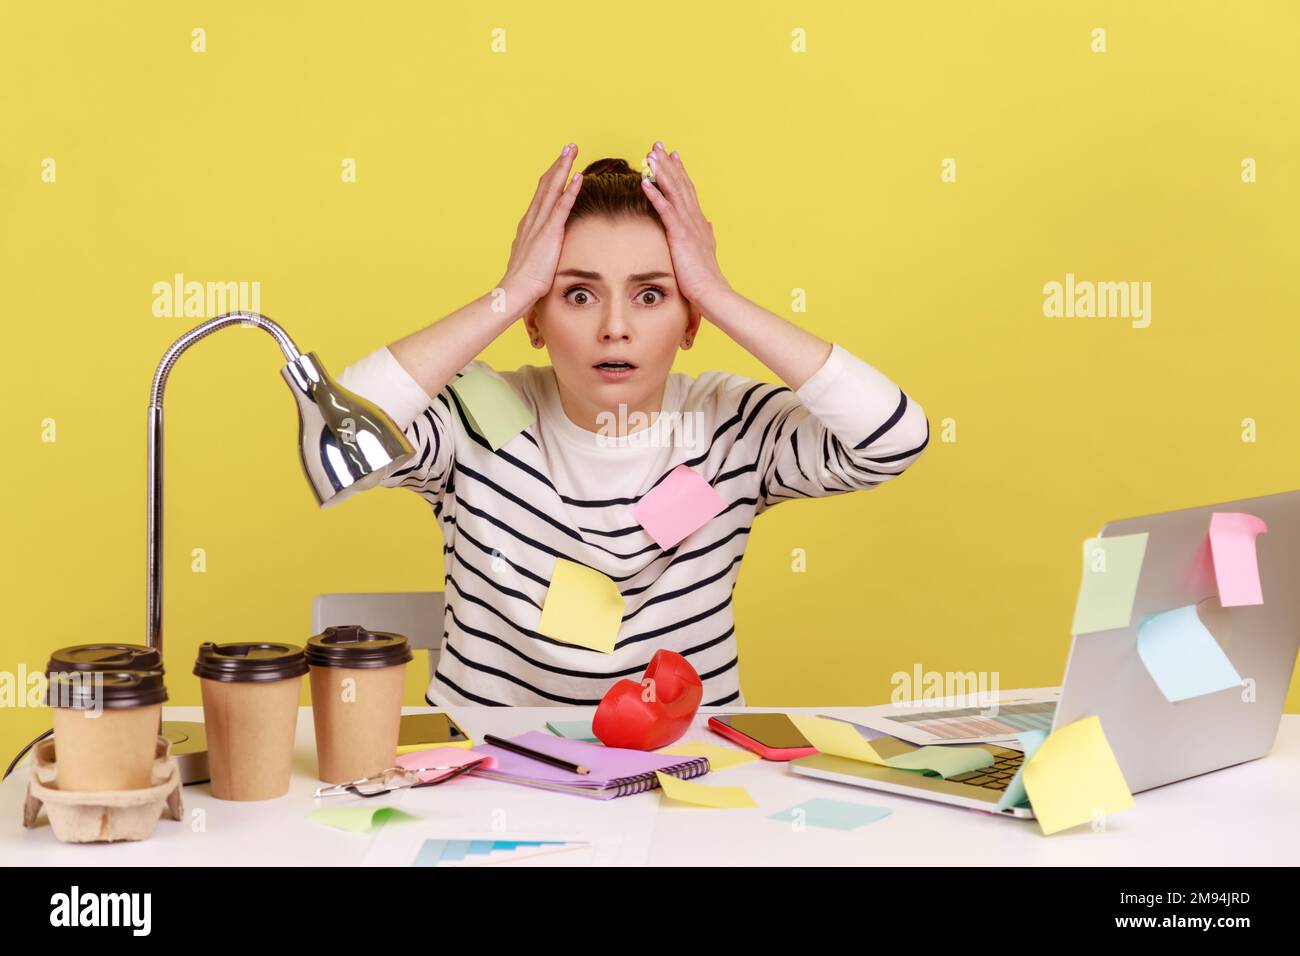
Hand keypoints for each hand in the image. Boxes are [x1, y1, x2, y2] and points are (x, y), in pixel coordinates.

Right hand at [498, 144, 582, 313]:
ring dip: (563, 168)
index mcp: (528, 226)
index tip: (560, 163)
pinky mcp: (548, 234)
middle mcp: (532, 220)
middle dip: (558, 164)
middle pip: (545, 185)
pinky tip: (578, 177)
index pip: (541, 195)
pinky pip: (561, 207)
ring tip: (573, 151)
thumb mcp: (530, 262)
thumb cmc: (522, 284)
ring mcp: (539, 225)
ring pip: (552, 189)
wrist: (513, 293)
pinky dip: (570, 191)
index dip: (551, 177)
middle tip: (569, 147)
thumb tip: (540, 254)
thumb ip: (536, 252)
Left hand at [639, 143, 731, 308]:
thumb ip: (706, 234)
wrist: (711, 292)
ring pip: (674, 191)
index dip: (680, 172)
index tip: (673, 156)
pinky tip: (645, 182)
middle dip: (668, 164)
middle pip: (680, 184)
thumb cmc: (705, 277)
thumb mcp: (706, 251)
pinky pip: (666, 209)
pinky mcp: (680, 234)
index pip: (688, 191)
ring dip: (661, 172)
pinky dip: (656, 194)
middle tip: (657, 145)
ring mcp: (688, 225)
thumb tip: (709, 223)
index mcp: (699, 222)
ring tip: (651, 155)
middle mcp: (695, 218)